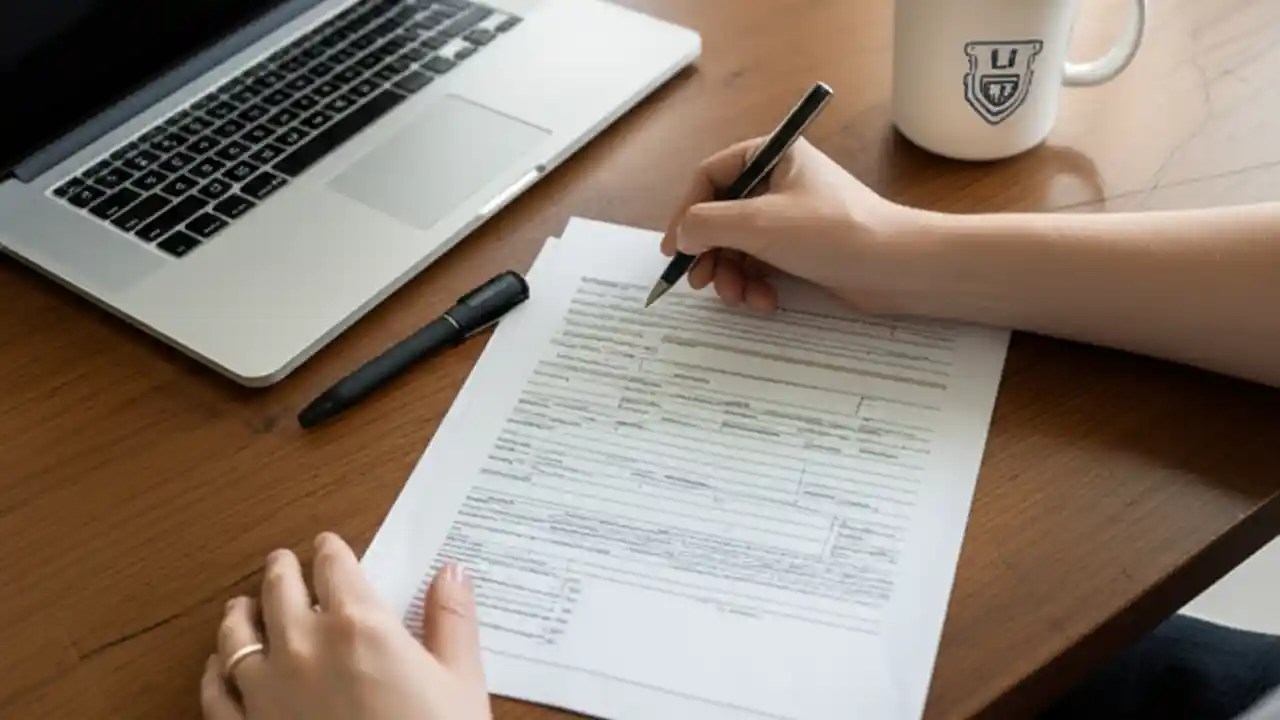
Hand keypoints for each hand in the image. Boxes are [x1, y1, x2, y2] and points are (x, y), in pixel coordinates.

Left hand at [201, 533, 489, 719]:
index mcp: (360, 625)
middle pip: (281, 588)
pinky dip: (215, 672)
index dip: (330, 549)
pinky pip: (216, 691)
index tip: (328, 546)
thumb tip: (453, 573)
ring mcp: (267, 690)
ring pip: (236, 634)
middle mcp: (305, 646)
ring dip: (241, 613)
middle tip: (284, 562)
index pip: (335, 566)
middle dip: (283, 569)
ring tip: (243, 605)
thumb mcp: (461, 681)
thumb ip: (452, 621)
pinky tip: (218, 667)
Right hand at [660, 137, 920, 313]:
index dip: (686, 213)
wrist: (896, 267)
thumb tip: (681, 235)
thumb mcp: (758, 224)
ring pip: (740, 244)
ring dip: (732, 274)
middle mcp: (781, 179)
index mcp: (773, 154)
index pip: (710, 176)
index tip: (675, 250)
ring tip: (738, 297)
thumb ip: (707, 224)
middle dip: (711, 253)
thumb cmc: (832, 232)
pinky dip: (756, 283)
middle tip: (702, 283)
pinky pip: (762, 262)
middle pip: (722, 215)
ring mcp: (792, 214)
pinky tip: (764, 302)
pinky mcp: (803, 246)